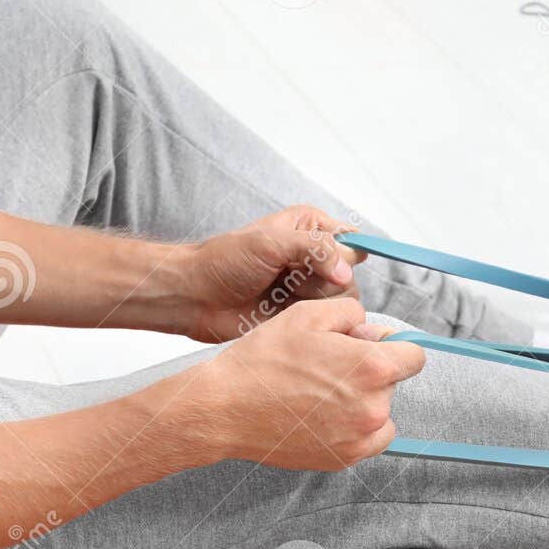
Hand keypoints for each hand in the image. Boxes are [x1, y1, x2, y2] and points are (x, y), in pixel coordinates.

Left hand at [163, 204, 366, 341]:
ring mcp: (309, 287)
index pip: (352, 240)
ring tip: (281, 297)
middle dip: (324, 280)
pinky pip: (327, 320)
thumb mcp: (270, 242)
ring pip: (343, 300)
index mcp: (309, 228)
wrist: (196, 297)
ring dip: (315, 301)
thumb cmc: (224, 262)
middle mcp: (315, 256)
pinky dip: (312, 320)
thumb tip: (346, 272)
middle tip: (290, 279)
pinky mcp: (302, 314)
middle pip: (351, 274)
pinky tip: (283, 313)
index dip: (344, 255)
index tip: (326, 265)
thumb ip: (315, 249)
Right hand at [193, 297, 425, 469]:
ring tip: (321, 394)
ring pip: (381, 413)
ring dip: (363, 402)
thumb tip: (374, 331)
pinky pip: (367, 440)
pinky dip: (353, 429)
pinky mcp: (343, 459)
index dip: (393, 348)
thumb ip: (353, 315)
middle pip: (393, 384)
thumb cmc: (263, 361)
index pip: (414, 356)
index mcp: (372, 368)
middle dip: (370, 373)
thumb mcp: (308, 315)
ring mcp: (360, 438)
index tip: (372, 349)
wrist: (227, 408)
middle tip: (328, 369)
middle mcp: (374, 407)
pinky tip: (322, 416)